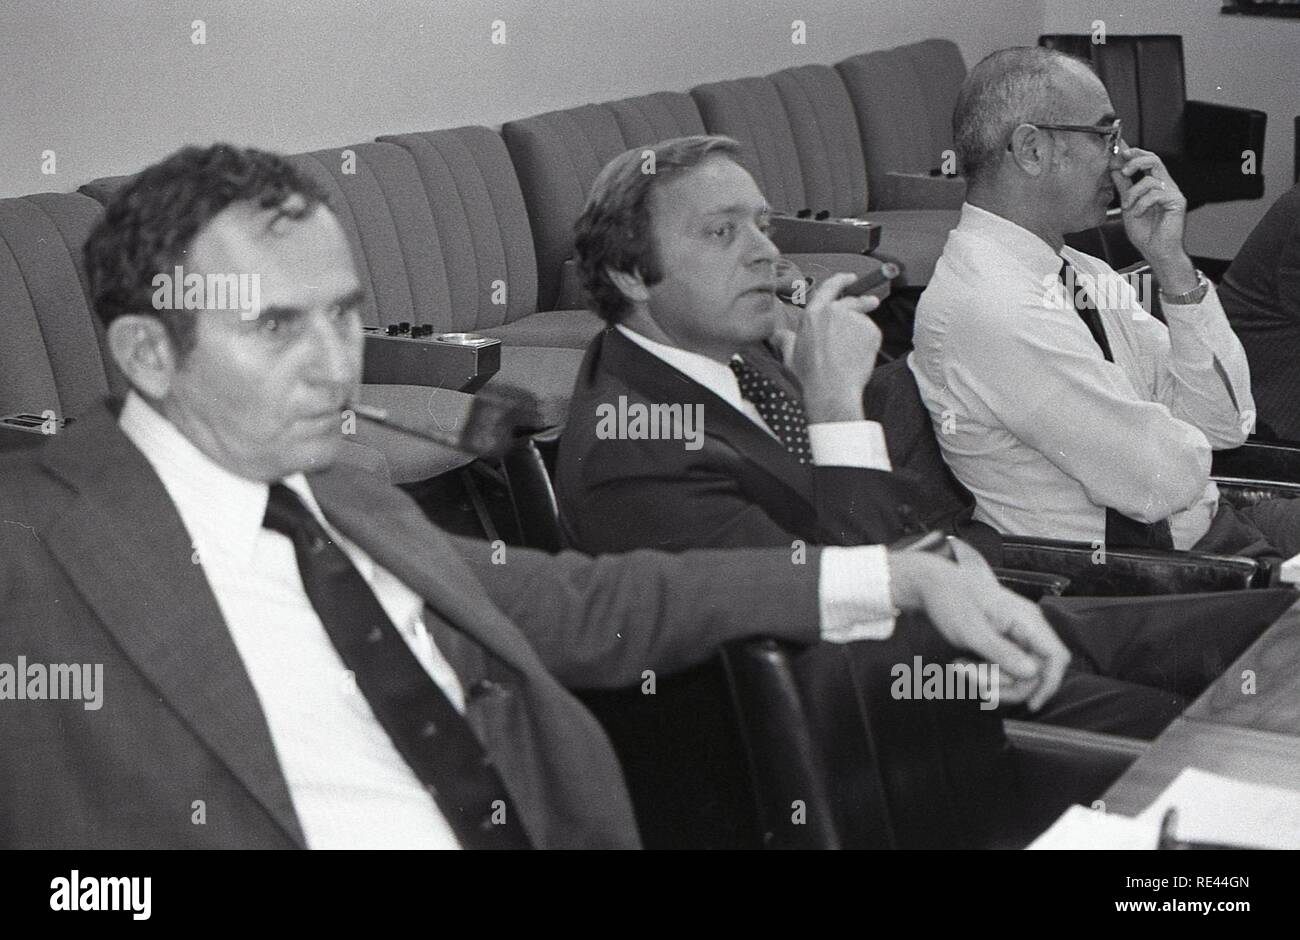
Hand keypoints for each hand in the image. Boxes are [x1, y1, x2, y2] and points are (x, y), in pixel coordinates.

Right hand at [778, 272, 881, 423]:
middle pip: (853, 300)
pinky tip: (859, 356)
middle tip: (871, 302)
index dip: (842, 280)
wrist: (832, 389)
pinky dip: (869, 342)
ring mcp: (855, 320)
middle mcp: (835, 311)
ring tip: (853, 352)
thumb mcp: (790, 355)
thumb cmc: (811, 375)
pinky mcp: (871, 331)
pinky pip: (872, 333)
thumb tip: (777, 335)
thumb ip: (785, 340)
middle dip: (864, 301)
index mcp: (814, 313)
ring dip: (860, 331)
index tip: (850, 278)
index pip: (830, 287)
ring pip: (862, 320)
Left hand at [888, 540, 1069, 710]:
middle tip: (968, 675)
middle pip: (1033, 672)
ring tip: (959, 665)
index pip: (1056, 656)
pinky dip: (983, 672)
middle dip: (1001, 682)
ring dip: (987, 677)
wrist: (933, 585)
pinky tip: (962, 662)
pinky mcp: (1004, 642)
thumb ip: (1003, 653)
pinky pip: (1002, 667)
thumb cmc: (952, 600)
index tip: (1032, 704)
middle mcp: (1028, 627)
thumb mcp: (973, 631)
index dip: (1049, 683)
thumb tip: (1033, 673)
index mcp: (1027, 619)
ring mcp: (1017, 635)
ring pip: (1014, 673)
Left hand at [1111, 146, 1196, 291]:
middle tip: (1124, 169)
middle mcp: (1166, 186)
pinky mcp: (1177, 201)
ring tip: (1129, 207)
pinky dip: (1142, 203)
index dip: (1134, 152)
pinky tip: (1139, 213)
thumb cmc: (1145, 233)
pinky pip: (1156, 193)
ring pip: (1152, 178)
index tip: (1119, 149)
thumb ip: (1124, 187)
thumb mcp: (1128, 205)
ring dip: (1134, 193)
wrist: (1156, 251)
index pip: (1147, 161)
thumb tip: (1115, 169)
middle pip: (1154, 160)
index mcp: (1155, 185)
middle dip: (1136, 160)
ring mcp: (1173, 192)